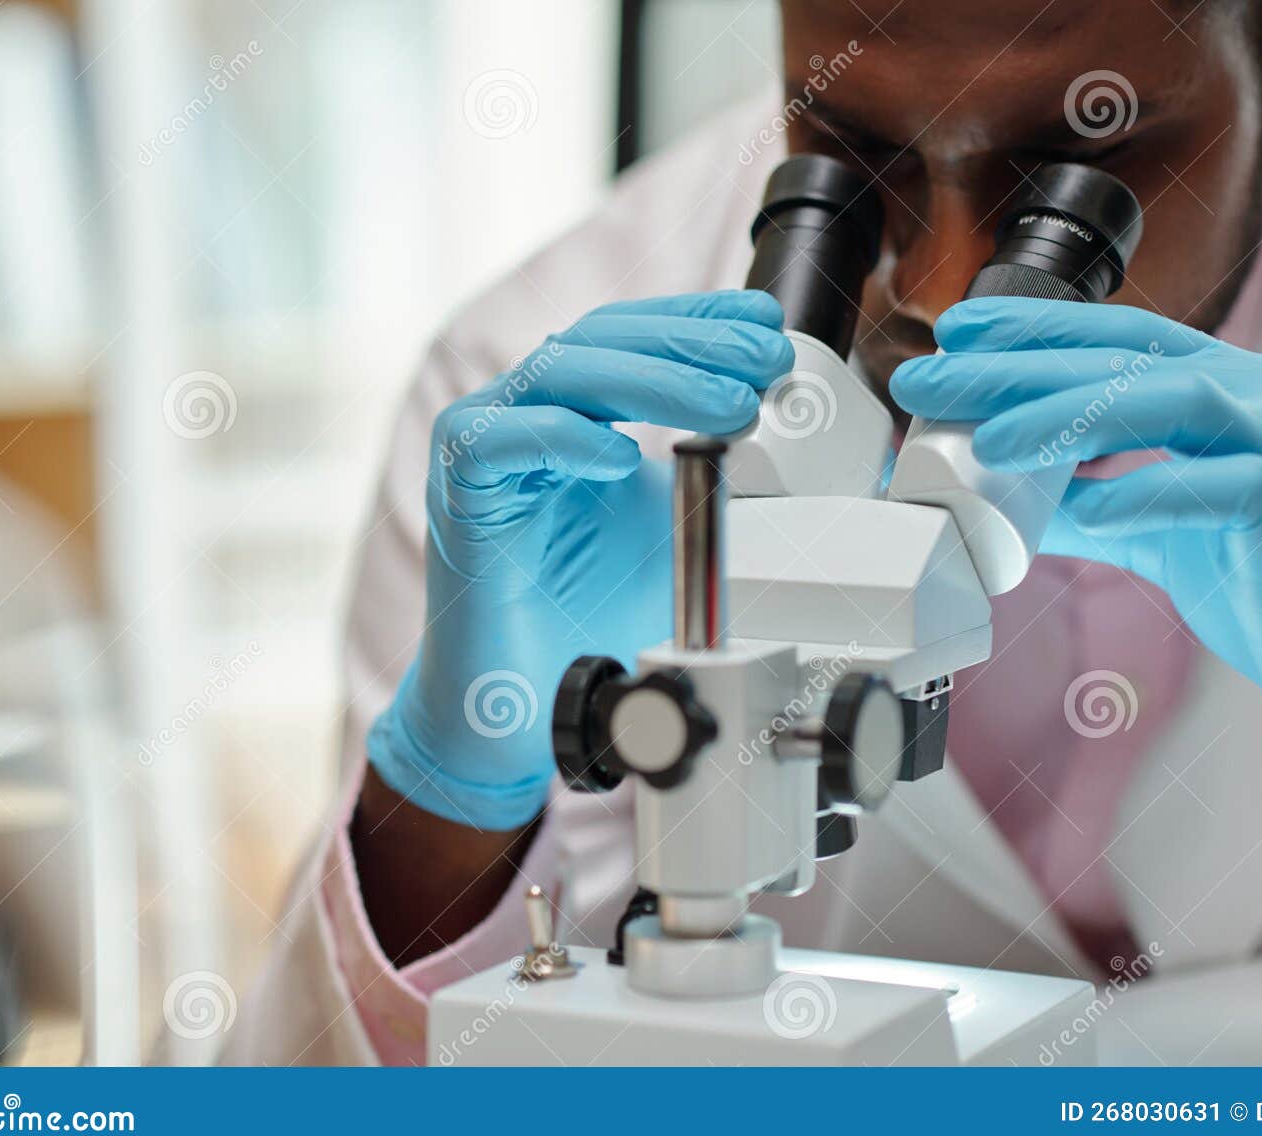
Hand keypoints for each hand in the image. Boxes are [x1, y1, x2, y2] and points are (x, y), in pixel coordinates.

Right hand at [370, 291, 792, 827]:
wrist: (531, 692)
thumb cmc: (596, 609)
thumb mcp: (682, 524)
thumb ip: (723, 474)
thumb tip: (802, 445)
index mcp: (572, 406)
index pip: (632, 333)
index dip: (697, 318)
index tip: (766, 321)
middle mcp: (523, 408)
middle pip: (602, 340)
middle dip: (692, 344)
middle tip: (766, 360)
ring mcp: (485, 441)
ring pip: (562, 374)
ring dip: (653, 382)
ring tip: (729, 406)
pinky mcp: (458, 488)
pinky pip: (503, 441)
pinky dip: (566, 441)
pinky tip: (624, 457)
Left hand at [890, 297, 1261, 776]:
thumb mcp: (1168, 536)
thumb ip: (1093, 506)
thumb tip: (998, 496)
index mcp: (1232, 396)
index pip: (1121, 342)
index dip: (1036, 330)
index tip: (957, 331)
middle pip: (1126, 363)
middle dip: (1018, 366)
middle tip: (928, 375)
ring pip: (1170, 401)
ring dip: (1066, 416)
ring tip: (985, 437)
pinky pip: (1213, 487)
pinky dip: (1141, 492)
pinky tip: (1078, 507)